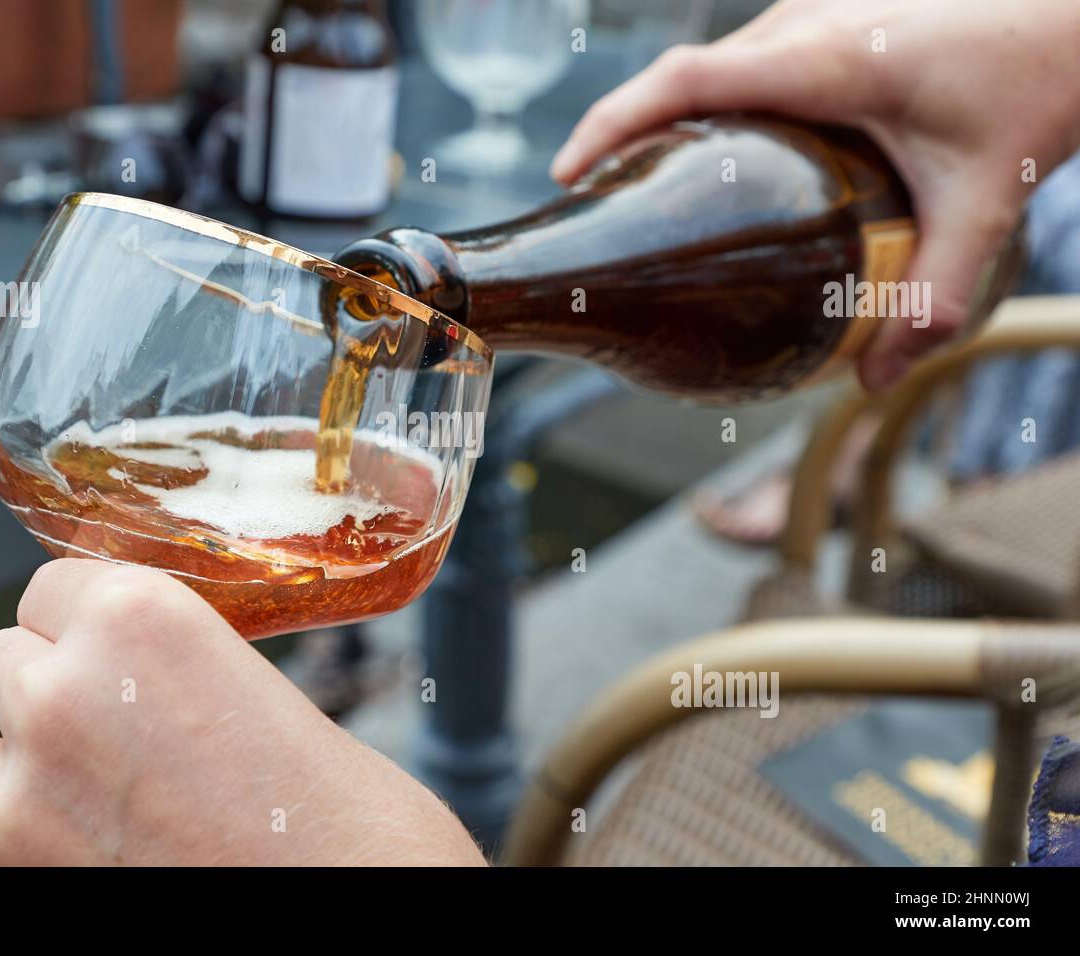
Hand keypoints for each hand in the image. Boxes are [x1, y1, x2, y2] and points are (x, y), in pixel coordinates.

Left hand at [0, 558, 484, 865]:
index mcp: (140, 619)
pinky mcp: (7, 872)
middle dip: (48, 689)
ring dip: (29, 771)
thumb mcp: (262, 689)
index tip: (112, 655)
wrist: (356, 910)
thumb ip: (175, 662)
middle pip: (2, 662)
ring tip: (115, 804)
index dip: (84, 625)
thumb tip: (133, 672)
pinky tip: (111, 854)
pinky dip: (32, 845)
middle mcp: (64, 691)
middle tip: (115, 731)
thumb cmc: (343, 819)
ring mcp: (23, 792)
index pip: (48, 588)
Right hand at [551, 0, 1079, 388]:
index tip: (570, 172)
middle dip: (621, 130)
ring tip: (640, 191)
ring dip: (662, 118)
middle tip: (594, 203)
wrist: (1073, 13)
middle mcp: (805, 22)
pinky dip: (705, 110)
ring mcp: (810, 14)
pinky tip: (714, 164)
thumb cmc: (1037, 82)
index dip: (614, 119)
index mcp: (829, 57)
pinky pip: (740, 64)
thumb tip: (875, 380)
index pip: (689, 77)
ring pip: (710, 66)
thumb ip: (937, 297)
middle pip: (682, 74)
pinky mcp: (820, 20)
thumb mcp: (987, 199)